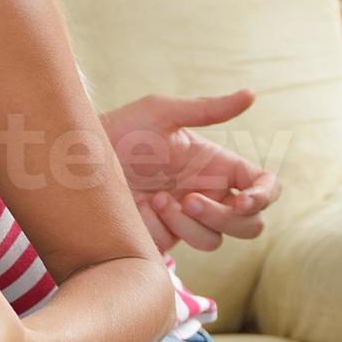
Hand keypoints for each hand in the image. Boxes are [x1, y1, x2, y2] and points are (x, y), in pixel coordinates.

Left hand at [100, 89, 281, 254]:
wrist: (77, 159)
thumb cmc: (119, 129)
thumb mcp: (162, 113)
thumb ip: (207, 109)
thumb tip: (252, 94)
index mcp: (217, 165)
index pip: (263, 186)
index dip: (264, 197)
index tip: (242, 201)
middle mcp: (207, 194)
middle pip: (250, 225)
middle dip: (227, 218)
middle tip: (191, 201)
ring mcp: (185, 219)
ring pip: (215, 240)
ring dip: (191, 225)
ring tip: (158, 200)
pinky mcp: (162, 237)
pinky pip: (180, 247)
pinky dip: (166, 230)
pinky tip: (144, 210)